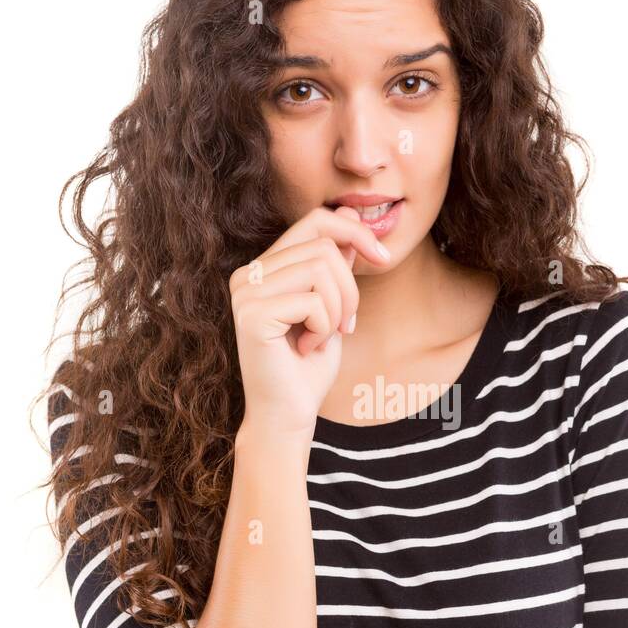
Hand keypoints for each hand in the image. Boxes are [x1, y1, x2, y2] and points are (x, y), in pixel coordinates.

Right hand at [228, 206, 390, 439]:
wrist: (287, 415)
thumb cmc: (308, 367)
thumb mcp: (331, 307)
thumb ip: (334, 264)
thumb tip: (347, 212)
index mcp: (263, 268)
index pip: (314, 222)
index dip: (354, 232)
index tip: (383, 257)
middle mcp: (247, 274)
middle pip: (324, 246)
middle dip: (351, 288)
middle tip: (345, 325)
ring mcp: (245, 292)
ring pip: (321, 270)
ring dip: (338, 309)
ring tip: (324, 337)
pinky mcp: (251, 314)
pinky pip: (312, 301)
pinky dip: (324, 327)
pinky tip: (307, 348)